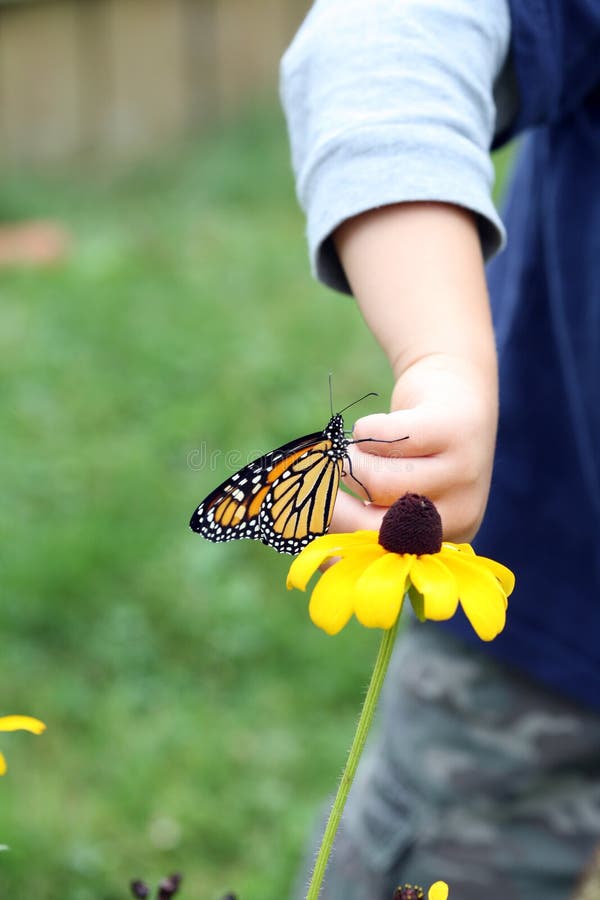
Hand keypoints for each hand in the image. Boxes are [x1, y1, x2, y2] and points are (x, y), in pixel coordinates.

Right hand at [330, 202, 497, 542]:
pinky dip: (367, 427)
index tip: (306, 525)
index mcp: (445, 538)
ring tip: (360, 449)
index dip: (340, 543)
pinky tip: (382, 426)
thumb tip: (324, 562)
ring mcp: (463, 472)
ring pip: (374, 480)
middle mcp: (461, 513)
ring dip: (353, 458)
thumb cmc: (413, 453)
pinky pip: (383, 438)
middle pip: (376, 526)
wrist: (454, 391)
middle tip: (318, 481)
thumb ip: (364, 526)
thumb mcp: (395, 495)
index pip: (383, 556)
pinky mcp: (453, 430)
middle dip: (333, 504)